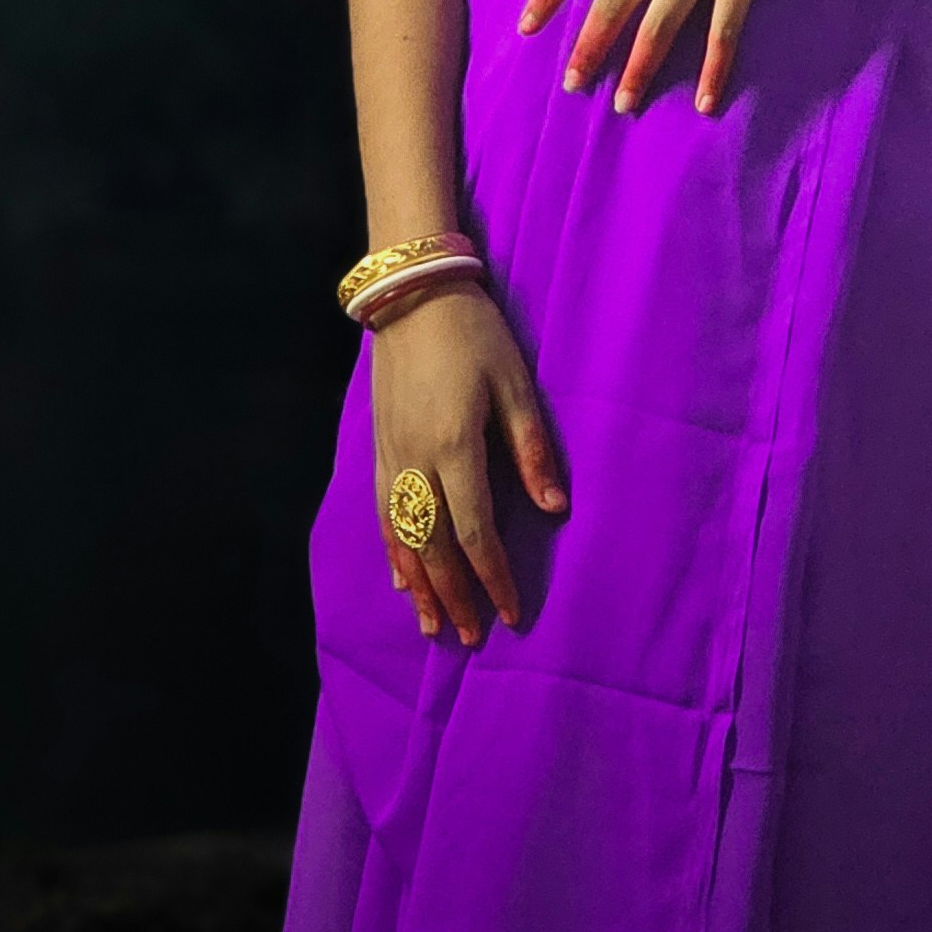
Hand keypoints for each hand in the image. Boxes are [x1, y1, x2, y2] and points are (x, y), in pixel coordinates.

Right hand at [372, 283, 564, 644]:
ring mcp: (391, 456)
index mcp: (455, 446)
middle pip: (434, 547)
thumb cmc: (473, 333)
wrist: (410, 293)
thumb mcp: (514, 382)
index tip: (511, 613)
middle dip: (455, 596)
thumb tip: (554, 508)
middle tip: (473, 637)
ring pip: (402, 538)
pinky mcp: (378, 447)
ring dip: (419, 586)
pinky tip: (399, 577)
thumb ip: (531, 447)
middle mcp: (416, 461)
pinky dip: (393, 552)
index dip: (493, 577)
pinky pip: (383, 514)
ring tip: (432, 626)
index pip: (475, 531)